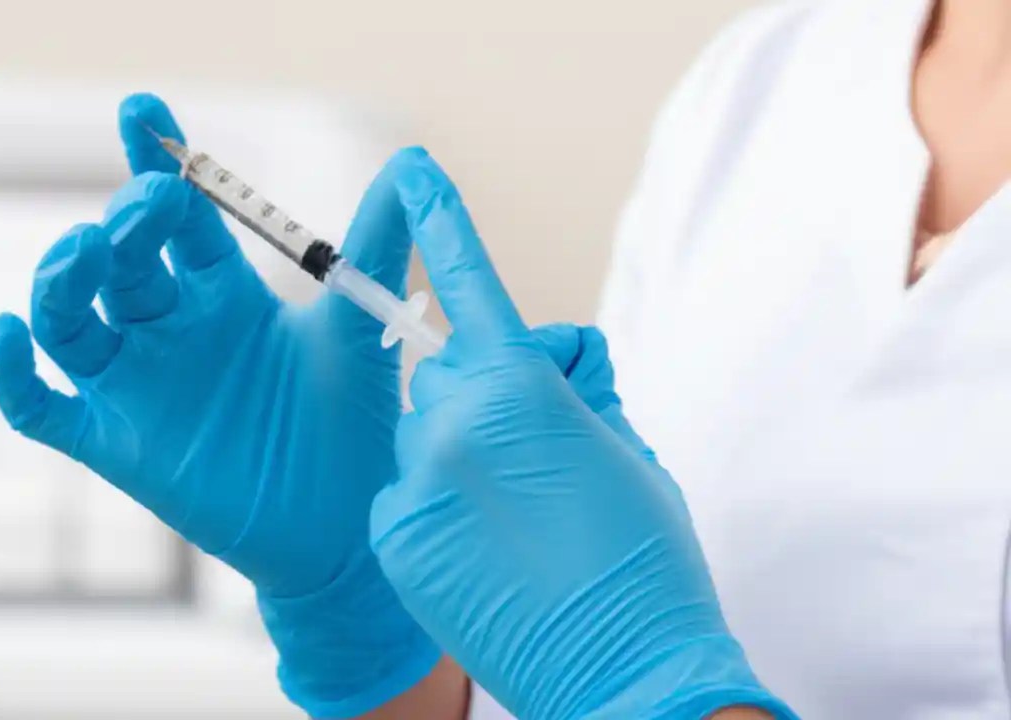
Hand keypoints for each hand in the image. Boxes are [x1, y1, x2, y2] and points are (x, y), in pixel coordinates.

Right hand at [0, 94, 437, 716]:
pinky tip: (7, 331)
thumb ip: (376, 246)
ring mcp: (138, 385)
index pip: (175, 215)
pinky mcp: (116, 445)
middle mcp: (172, 329)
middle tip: (151, 208)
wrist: (345, 525)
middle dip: (124, 224)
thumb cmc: (352, 426)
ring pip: (66, 319)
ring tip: (83, 255)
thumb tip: (409, 163)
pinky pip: (41, 406)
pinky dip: (10, 373)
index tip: (142, 111)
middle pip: (118, 259)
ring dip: (60, 280)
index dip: (155, 161)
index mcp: (223, 293)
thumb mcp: (357, 326)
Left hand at [369, 157, 796, 719]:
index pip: (475, 284)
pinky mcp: (391, 535)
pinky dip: (437, 505)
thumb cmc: (644, 557)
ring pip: (426, 435)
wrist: (625, 673)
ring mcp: (412, 483)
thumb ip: (573, 383)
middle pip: (451, 376)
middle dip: (488, 397)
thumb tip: (543, 354)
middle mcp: (450, 424)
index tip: (414, 169)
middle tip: (539, 454)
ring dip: (460, 454)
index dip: (444, 220)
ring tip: (516, 517)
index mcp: (518, 389)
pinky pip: (407, 490)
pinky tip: (486, 547)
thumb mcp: (626, 445)